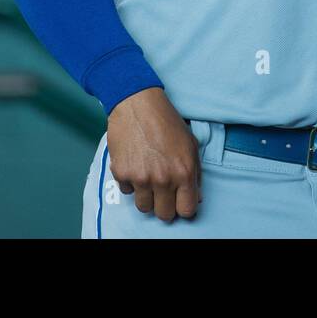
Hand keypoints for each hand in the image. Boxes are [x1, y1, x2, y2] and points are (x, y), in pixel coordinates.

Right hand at [105, 87, 200, 221]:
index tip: (179, 201)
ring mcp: (140, 177)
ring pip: (144, 207)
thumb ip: (195, 173)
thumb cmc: (166, 121)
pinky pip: (127, 191)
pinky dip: (131, 182)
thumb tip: (195, 197)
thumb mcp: (190, 144)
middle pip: (164, 214)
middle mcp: (163, 179)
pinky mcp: (121, 173)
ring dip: (147, 196)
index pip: (186, 211)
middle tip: (163, 191)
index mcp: (184, 172)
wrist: (137, 103)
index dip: (183, 207)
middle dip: (165, 205)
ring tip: (148, 176)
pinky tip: (135, 164)